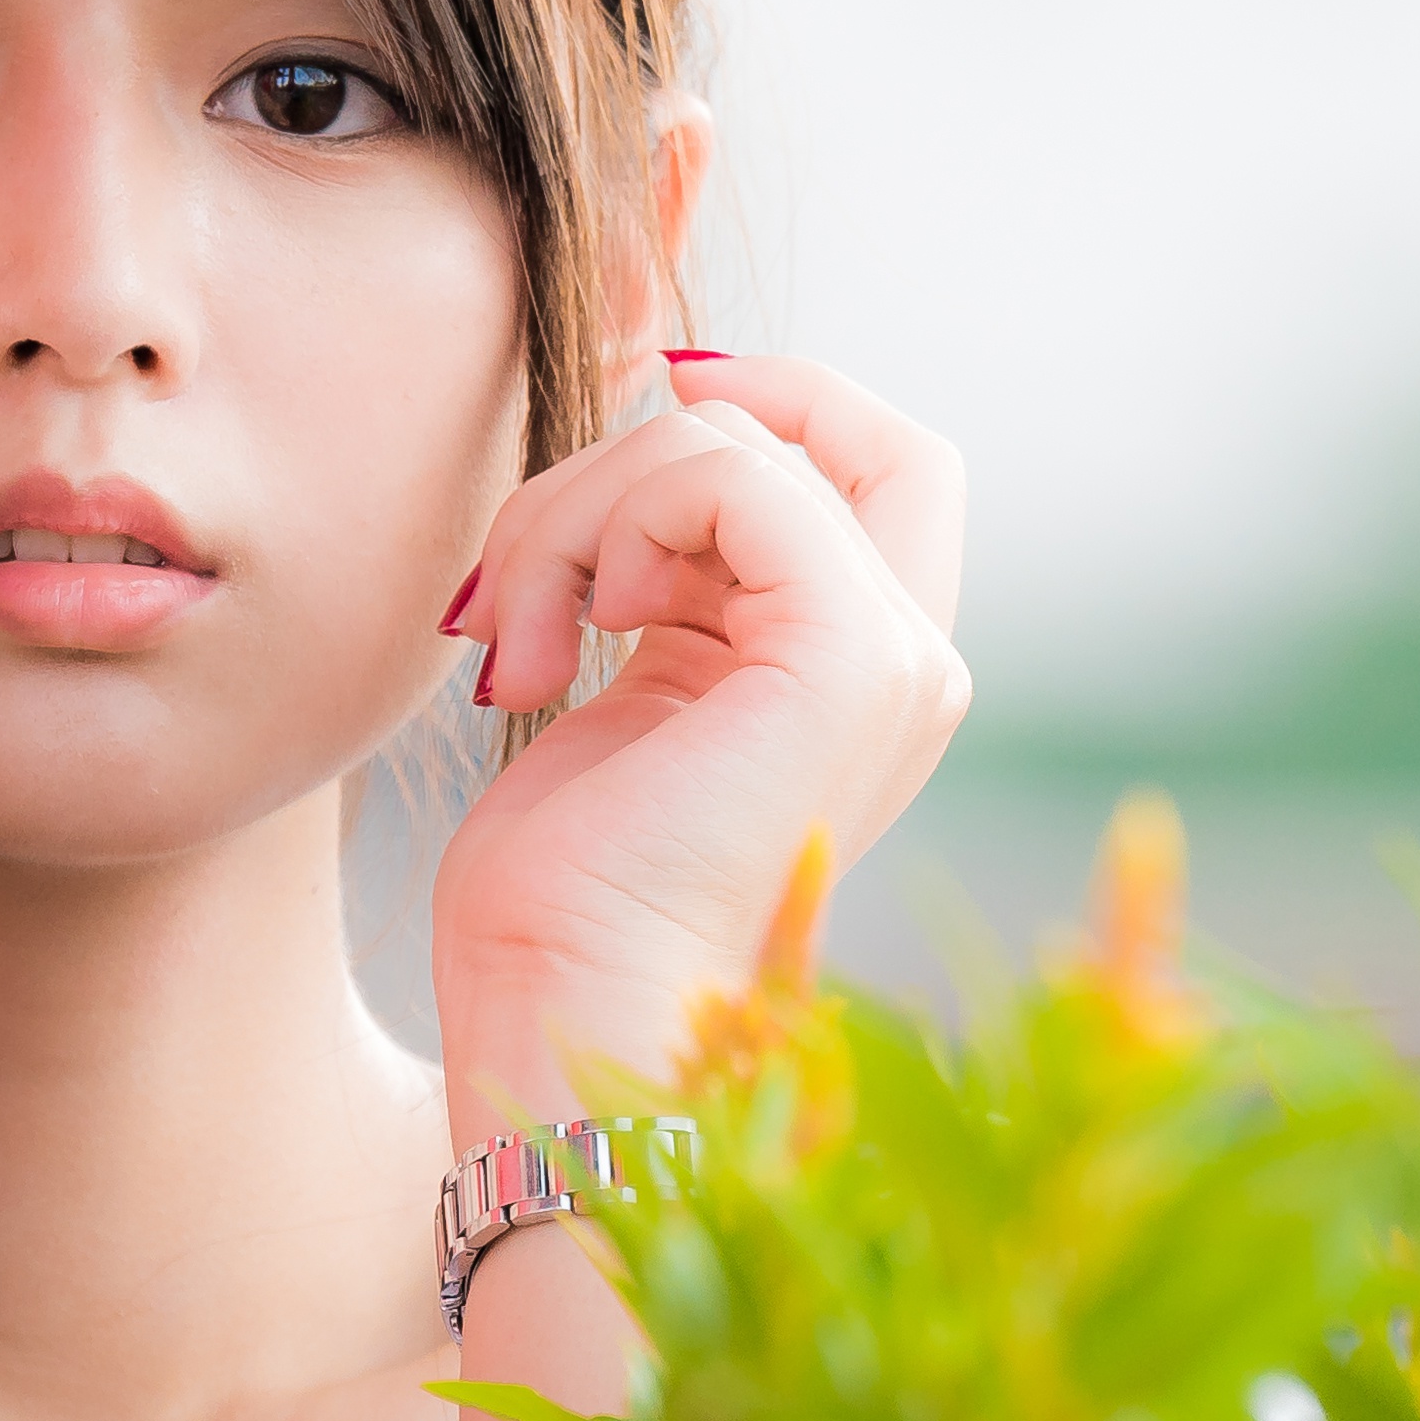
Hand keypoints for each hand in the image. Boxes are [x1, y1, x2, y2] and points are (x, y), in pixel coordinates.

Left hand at [421, 351, 971, 1119]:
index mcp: (858, 677)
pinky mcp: (845, 651)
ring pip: (729, 447)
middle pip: (817, 433)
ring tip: (513, 646)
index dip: (776, 398)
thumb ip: (657, 574)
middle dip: (641, 450)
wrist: (566, 1022)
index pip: (876, 462)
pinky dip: (607, 521)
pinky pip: (727, 475)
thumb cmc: (562, 906)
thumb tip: (651, 417)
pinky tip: (561, 638)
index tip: (646, 407)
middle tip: (522, 576)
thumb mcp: (617, 684)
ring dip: (573, 512)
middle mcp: (906, 662)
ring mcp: (893, 657)